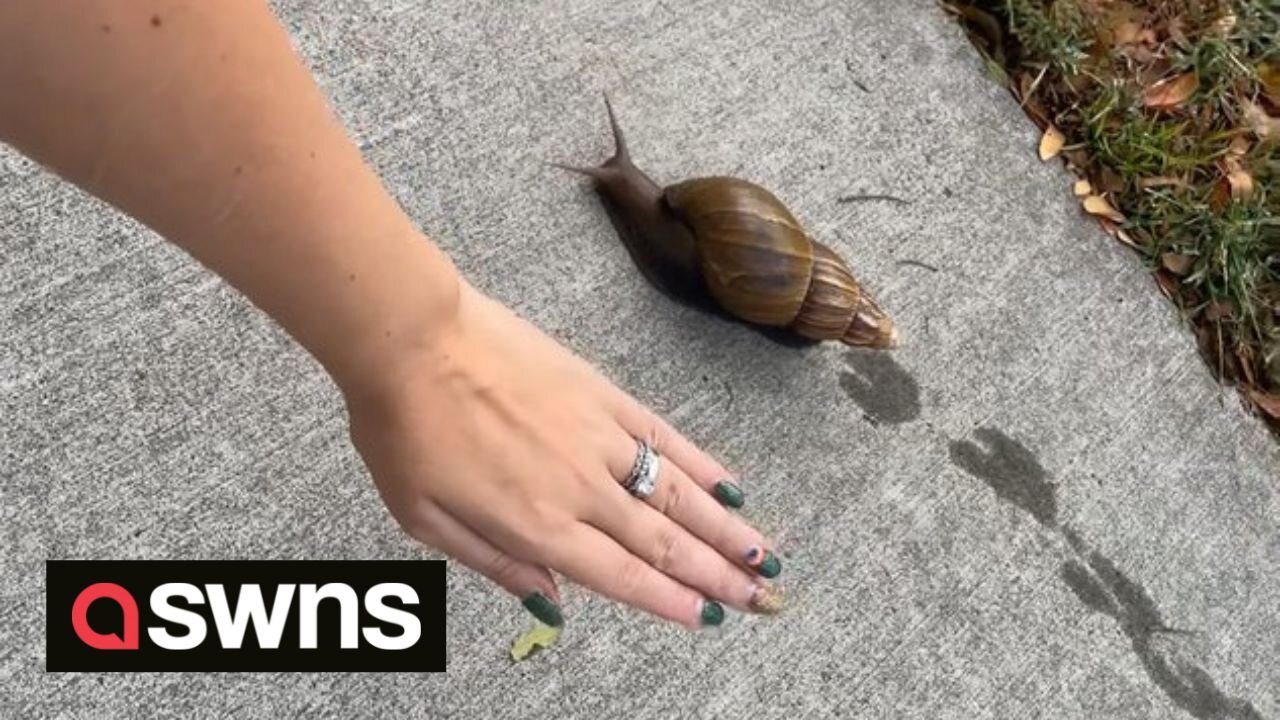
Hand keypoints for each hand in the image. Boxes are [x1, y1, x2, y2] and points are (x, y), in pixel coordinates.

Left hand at [345, 282, 782, 627]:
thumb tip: (551, 605)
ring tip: (765, 554)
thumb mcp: (425, 518)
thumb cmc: (403, 429)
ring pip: (676, 493)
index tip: (708, 618)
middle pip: (662, 541)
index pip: (620, 575)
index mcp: (535, 525)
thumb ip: (496, 565)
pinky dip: (701, 464)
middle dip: (716, 576)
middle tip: (762, 598)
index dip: (669, 601)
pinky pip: (663, 436)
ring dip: (725, 529)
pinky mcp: (602, 394)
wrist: (413, 338)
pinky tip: (730, 486)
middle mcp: (579, 487)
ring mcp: (597, 437)